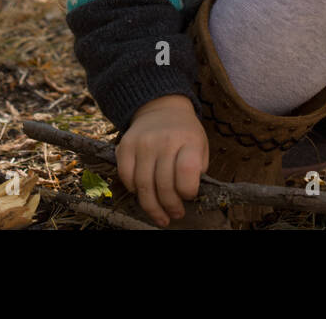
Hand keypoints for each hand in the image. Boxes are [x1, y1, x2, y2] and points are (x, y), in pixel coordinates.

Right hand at [117, 95, 207, 226]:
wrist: (161, 109)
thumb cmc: (185, 134)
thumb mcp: (201, 146)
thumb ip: (197, 170)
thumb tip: (186, 198)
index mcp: (188, 140)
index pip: (186, 172)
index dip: (188, 191)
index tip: (189, 196)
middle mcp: (163, 140)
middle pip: (164, 184)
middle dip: (171, 207)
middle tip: (175, 215)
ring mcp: (142, 143)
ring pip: (143, 186)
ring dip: (152, 207)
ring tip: (161, 216)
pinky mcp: (124, 146)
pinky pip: (125, 177)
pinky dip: (134, 191)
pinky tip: (143, 195)